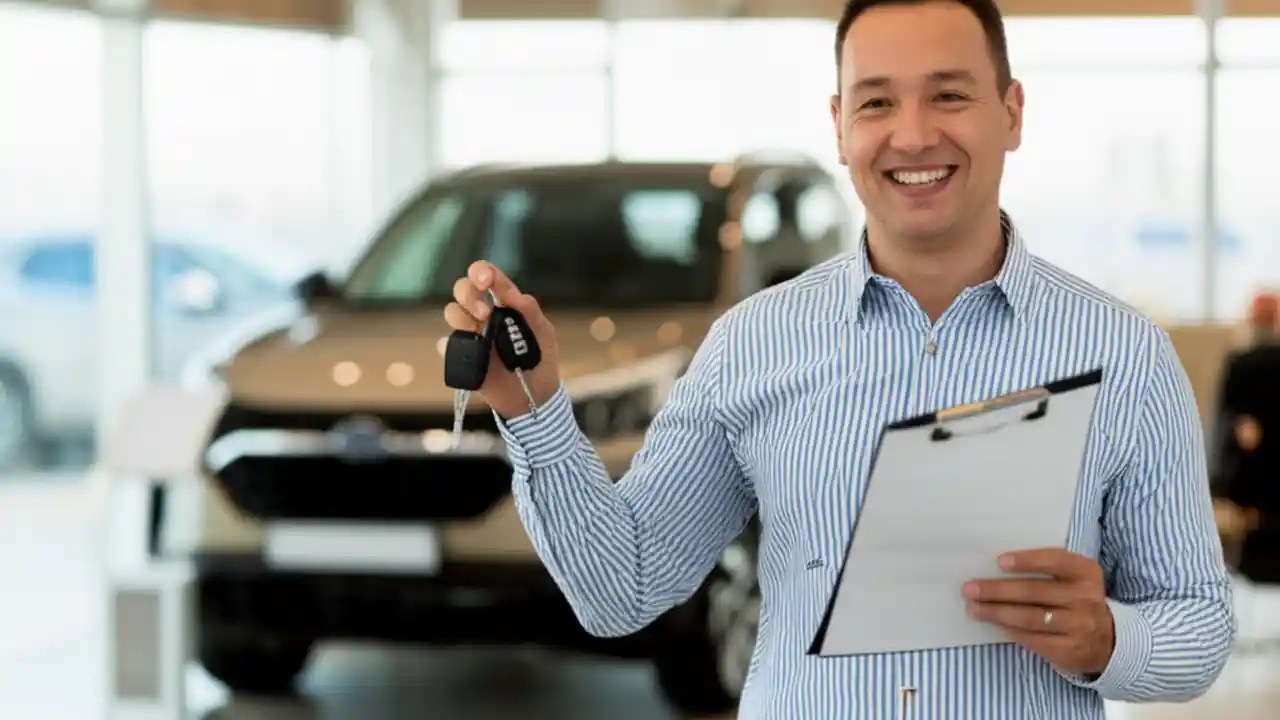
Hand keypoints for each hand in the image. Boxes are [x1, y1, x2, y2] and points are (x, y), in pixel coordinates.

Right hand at [443, 261, 561, 418]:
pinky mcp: (464, 357)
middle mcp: (484, 315)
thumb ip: (530, 310)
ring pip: (452, 312)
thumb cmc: (541, 360)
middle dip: (469, 294)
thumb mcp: (544, 332)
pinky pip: (447, 344)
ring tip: (476, 327)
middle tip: (484, 311)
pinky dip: (450, 343)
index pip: (487, 278)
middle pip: (463, 290)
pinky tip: (465, 349)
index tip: (486, 280)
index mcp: (504, 304)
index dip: (482, 271)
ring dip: (460, 315)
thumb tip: (512, 293)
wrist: (534, 397)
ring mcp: (472, 335)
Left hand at [962, 548, 1114, 675]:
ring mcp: (1079, 626)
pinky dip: (1010, 630)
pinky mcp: (1070, 650)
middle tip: (970, 589)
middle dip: (997, 590)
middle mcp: (1086, 598)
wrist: (1108, 640)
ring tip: (974, 608)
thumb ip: (1046, 569)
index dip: (1027, 560)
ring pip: (1030, 618)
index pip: (1055, 561)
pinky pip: (1033, 639)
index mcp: (1086, 573)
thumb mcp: (1073, 578)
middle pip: (1034, 592)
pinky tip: (995, 623)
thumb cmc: (1076, 600)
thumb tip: (996, 566)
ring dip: (996, 612)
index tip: (999, 561)